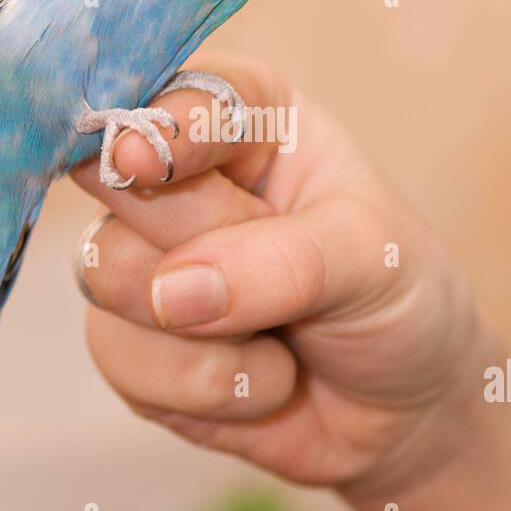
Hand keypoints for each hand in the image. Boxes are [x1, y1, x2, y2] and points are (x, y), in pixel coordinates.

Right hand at [71, 53, 497, 493]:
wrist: (403, 415)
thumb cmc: (398, 301)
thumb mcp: (373, 258)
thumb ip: (283, 260)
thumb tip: (171, 291)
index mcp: (249, 117)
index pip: (185, 95)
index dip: (161, 127)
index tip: (145, 158)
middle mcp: (182, 177)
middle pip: (118, 183)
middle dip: (196, 241)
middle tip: (277, 275)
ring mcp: (146, 259)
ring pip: (107, 274)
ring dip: (210, 329)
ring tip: (284, 336)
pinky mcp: (130, 342)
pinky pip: (121, 360)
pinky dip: (204, 387)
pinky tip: (257, 381)